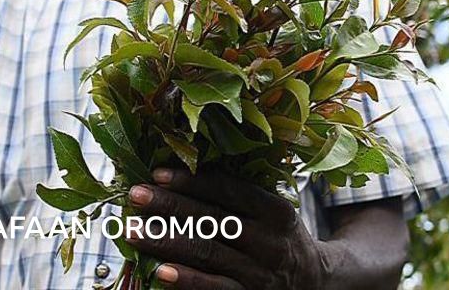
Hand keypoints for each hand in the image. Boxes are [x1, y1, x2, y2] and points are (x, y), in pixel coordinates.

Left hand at [124, 168, 329, 288]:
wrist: (316, 284)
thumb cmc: (279, 238)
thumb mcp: (272, 211)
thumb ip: (237, 195)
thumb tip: (179, 171)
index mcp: (276, 211)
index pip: (229, 190)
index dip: (192, 181)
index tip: (157, 173)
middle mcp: (270, 242)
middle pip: (213, 221)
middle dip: (170, 206)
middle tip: (135, 195)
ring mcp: (261, 274)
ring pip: (208, 254)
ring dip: (166, 242)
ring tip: (132, 231)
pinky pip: (215, 289)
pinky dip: (188, 281)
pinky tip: (161, 273)